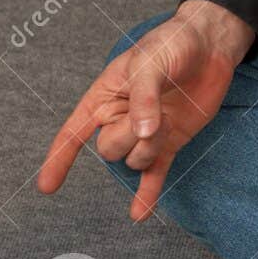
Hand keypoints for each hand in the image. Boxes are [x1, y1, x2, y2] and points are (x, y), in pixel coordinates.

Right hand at [37, 2, 253, 222]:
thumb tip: (143, 133)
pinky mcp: (170, 142)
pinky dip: (148, 194)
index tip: (46, 186)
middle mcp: (120, 117)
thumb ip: (144, 99)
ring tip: (169, 120)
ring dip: (150, 149)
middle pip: (109, 149)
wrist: (211, 44)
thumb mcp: (151, 62)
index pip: (74, 132)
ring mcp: (146, 133)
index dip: (59, 158)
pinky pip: (155, 174)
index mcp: (104, 96)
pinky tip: (139, 214)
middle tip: (154, 114)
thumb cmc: (172, 44)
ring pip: (133, 162)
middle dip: (129, 138)